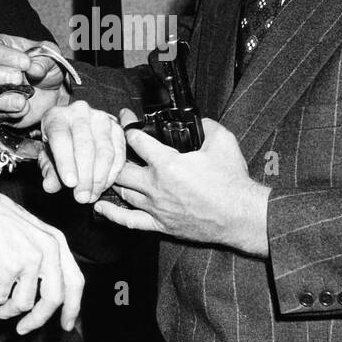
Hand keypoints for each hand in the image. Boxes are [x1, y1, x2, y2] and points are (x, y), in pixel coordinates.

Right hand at [0, 34, 69, 128]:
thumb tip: (34, 69)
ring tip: (23, 99)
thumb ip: (44, 61)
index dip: (4, 55)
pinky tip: (25, 107)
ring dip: (2, 97)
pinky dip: (11, 111)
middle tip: (18, 78)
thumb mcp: (52, 57)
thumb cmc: (47, 67)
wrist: (54, 91)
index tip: (26, 62)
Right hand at [0, 187, 82, 333]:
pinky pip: (0, 298)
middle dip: (37, 320)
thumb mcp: (34, 234)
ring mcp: (29, 258)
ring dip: (5, 312)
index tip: (66, 325)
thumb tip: (47, 295)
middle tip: (23, 330)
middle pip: (53, 299)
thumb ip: (45, 259)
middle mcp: (48, 251)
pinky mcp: (8, 266)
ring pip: (23, 303)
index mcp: (58, 243)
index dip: (73, 307)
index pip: (75, 282)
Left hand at [38, 100, 126, 202]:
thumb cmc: (59, 144)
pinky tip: (103, 186)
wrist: (75, 130)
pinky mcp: (117, 129)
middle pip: (85, 146)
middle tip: (82, 197)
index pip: (61, 137)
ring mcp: (101, 119)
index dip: (66, 162)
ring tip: (92, 196)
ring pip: (105, 151)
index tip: (70, 184)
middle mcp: (80, 112)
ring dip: (99, 178)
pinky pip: (119, 153)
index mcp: (57, 116)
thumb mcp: (48, 156)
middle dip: (85, 176)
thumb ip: (50, 172)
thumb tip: (50, 186)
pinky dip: (112, 173)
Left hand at [94, 110, 270, 254]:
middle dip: (113, 152)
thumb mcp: (223, 141)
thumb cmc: (232, 181)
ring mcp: (156, 207)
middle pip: (120, 168)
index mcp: (168, 163)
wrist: (241, 216)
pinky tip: (100, 207)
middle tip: (110, 143)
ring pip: (122, 191)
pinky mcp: (160, 225)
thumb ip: (206, 126)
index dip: (127, 123)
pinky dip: (112, 214)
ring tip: (106, 170)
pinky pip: (129, 221)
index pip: (136, 139)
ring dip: (113, 179)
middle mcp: (156, 186)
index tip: (125, 117)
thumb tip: (197, 121)